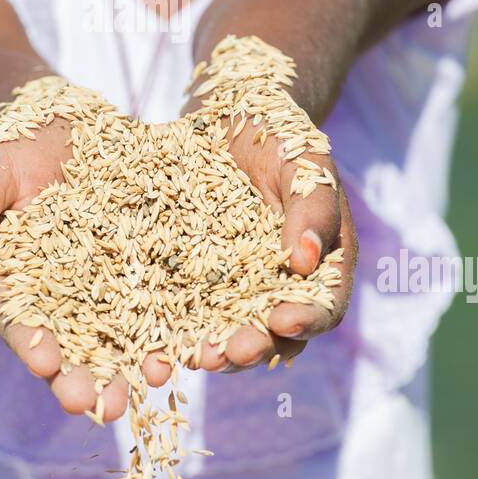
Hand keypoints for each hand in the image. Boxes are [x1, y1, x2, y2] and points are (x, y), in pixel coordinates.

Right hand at [0, 115, 169, 421]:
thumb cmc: (9, 153)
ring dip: (140, 361)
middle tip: (101, 408)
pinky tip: (200, 338)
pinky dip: (184, 318)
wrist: (61, 126)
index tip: (43, 363)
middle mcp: (66, 299)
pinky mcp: (153, 263)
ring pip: (127, 332)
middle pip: (75, 346)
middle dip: (88, 379)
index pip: (19, 322)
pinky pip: (170, 294)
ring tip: (156, 382)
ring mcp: (112, 284)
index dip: (30, 343)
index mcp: (17, 287)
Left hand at [180, 102, 357, 372]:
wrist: (235, 121)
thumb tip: (308, 262)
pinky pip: (187, 312)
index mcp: (322, 266)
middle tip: (230, 353)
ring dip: (213, 351)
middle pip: (275, 335)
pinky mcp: (197, 281)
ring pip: (231, 333)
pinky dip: (173, 332)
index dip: (306, 319)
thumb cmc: (282, 139)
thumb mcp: (306, 163)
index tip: (284, 321)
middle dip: (253, 348)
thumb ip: (313, 208)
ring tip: (190, 357)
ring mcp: (238, 289)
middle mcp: (282, 288)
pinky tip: (154, 344)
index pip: (323, 305)